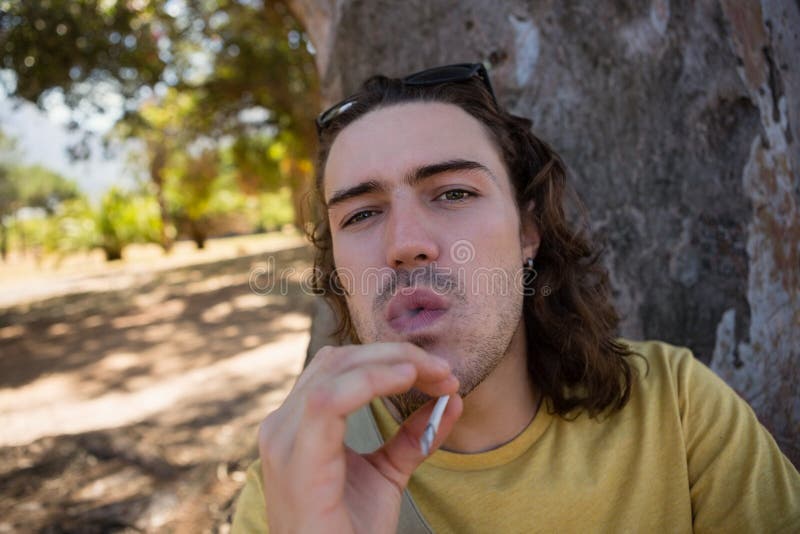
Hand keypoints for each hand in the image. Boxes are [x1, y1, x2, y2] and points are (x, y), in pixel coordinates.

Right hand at [258, 342, 461, 533]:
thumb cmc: (350, 532)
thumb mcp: (388, 473)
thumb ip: (413, 437)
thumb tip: (451, 401)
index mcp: (299, 424)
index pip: (341, 368)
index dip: (390, 359)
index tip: (439, 374)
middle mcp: (284, 426)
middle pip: (339, 360)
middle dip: (396, 356)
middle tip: (443, 370)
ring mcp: (284, 440)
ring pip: (335, 370)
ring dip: (390, 363)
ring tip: (434, 374)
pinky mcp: (296, 459)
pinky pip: (328, 401)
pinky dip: (370, 381)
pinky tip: (405, 380)